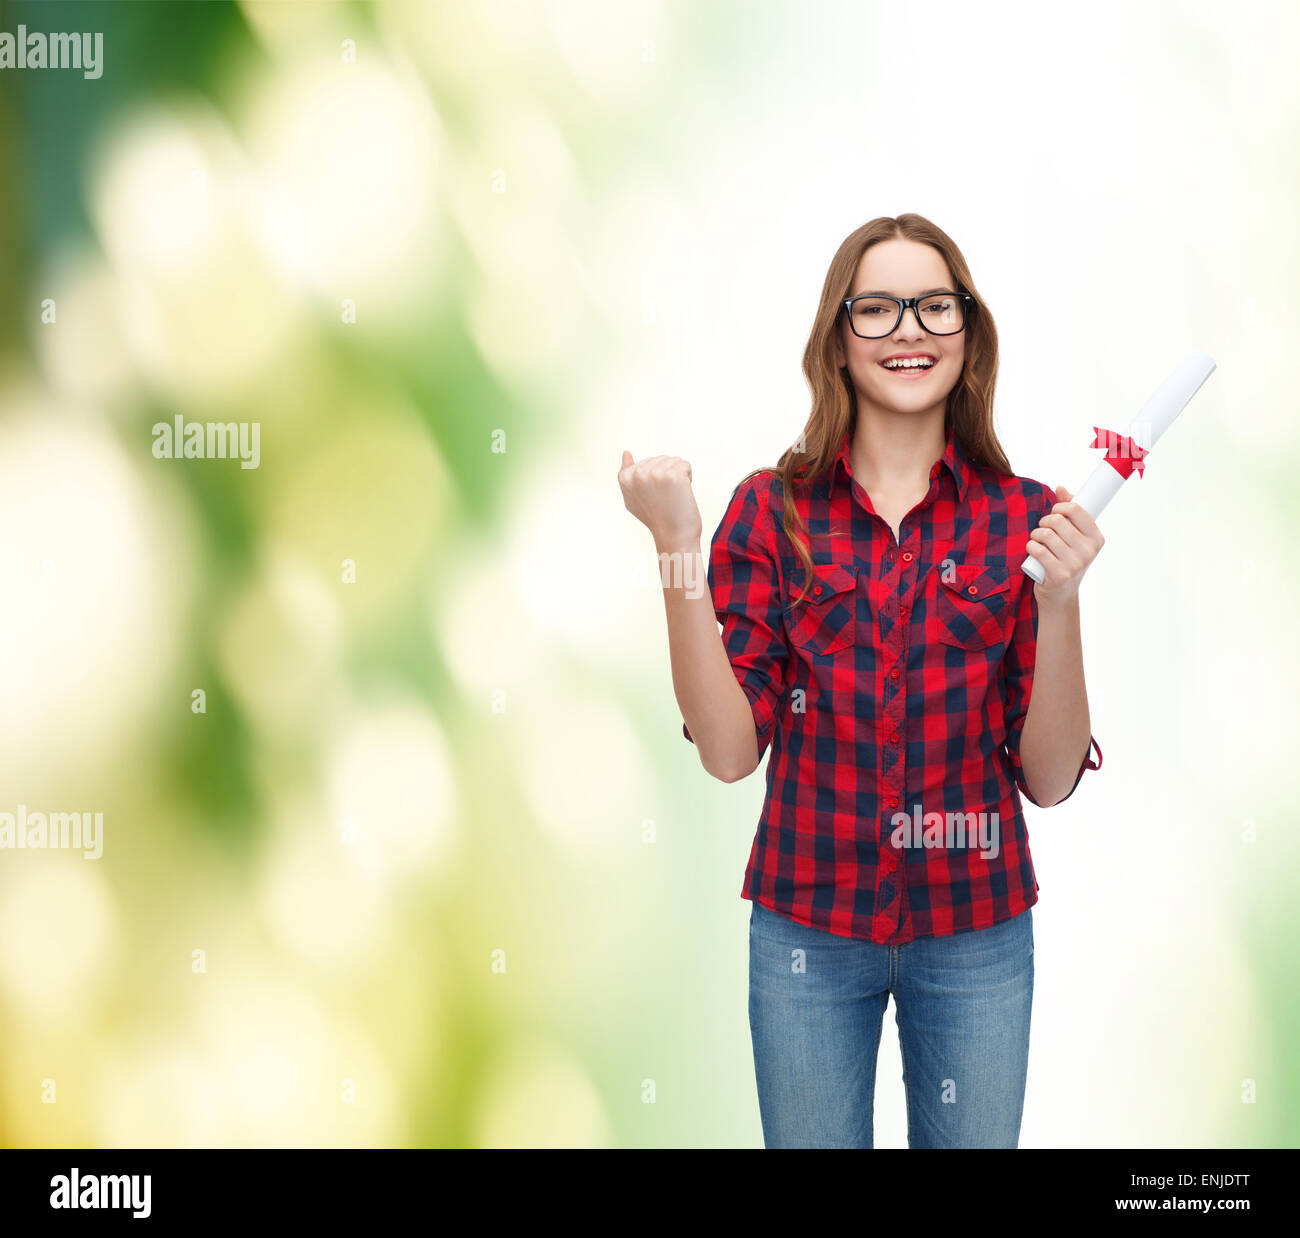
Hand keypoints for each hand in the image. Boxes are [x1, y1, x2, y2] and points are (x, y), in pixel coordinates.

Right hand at [618, 450, 702, 550]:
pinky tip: (681, 494)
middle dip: (667, 475)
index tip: (653, 496)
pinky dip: (688, 478)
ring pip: (674, 461)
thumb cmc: (656, 518)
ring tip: (673, 496)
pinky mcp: (673, 475)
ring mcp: (655, 473)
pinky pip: (685, 465)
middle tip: (664, 498)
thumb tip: (626, 452)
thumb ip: (627, 474)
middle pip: (661, 459)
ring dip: (678, 476)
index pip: (648, 462)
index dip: (654, 478)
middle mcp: (638, 474)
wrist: (673, 536)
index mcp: (625, 477)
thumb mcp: (632, 497)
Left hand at [1024, 484, 1103, 609]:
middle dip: (1044, 522)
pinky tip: (1032, 550)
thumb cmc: (1066, 561)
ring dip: (1035, 535)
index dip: (1059, 506)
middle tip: (1042, 531)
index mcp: (1096, 538)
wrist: (1060, 596)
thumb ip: (1069, 513)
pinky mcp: (1059, 575)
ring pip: (1045, 534)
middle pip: (1057, 520)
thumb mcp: (1074, 538)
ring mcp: (1075, 564)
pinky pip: (1037, 550)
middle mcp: (1089, 551)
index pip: (1076, 509)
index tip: (1054, 512)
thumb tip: (1060, 488)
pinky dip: (1030, 547)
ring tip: (1036, 541)